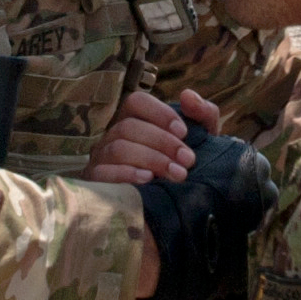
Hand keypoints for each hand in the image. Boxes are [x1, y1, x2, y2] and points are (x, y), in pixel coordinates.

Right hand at [86, 88, 220, 185]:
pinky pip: (104, 172)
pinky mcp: (97, 181)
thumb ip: (203, 113)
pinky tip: (148, 179)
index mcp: (135, 119)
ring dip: (151, 159)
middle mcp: (114, 135)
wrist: (180, 204)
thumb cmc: (185, 164)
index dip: (160, 114)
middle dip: (162, 142)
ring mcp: (102, 157)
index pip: (137, 102)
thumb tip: (188, 96)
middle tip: (188, 160)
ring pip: (119, 149)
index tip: (184, 132)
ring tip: (177, 174)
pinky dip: (126, 174)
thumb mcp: (202, 139)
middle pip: (129, 127)